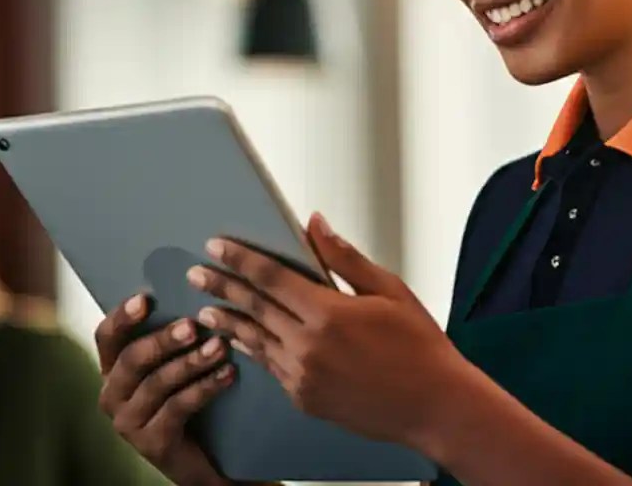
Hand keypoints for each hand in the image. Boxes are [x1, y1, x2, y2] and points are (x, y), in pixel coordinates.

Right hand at [94, 295, 235, 485]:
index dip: (122, 318)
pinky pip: (178, 407)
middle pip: (131, 360)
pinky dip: (205, 387)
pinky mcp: (152, 443)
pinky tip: (228, 374)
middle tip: (193, 325)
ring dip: (191, 362)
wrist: (203, 457)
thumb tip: (196, 287)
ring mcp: (128, 422)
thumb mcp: (176, 363)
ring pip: (157, 383)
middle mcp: (112, 395)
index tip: (145, 298)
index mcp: (113, 370)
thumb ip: (175, 335)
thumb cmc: (188, 397)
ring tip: (220, 347)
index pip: (106, 337)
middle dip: (162, 340)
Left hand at [187, 212, 471, 450]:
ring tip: (206, 310)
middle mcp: (308, 347)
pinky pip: (271, 367)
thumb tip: (314, 225)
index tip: (216, 245)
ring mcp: (303, 377)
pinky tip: (241, 342)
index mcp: (328, 314)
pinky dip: (252, 350)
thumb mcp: (389, 290)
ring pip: (254, 342)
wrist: (435, 407)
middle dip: (222, 288)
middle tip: (196, 274)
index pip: (270, 278)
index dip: (240, 259)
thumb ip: (344, 258)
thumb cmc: (420, 346)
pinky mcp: (305, 399)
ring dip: (228, 323)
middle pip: (254, 308)